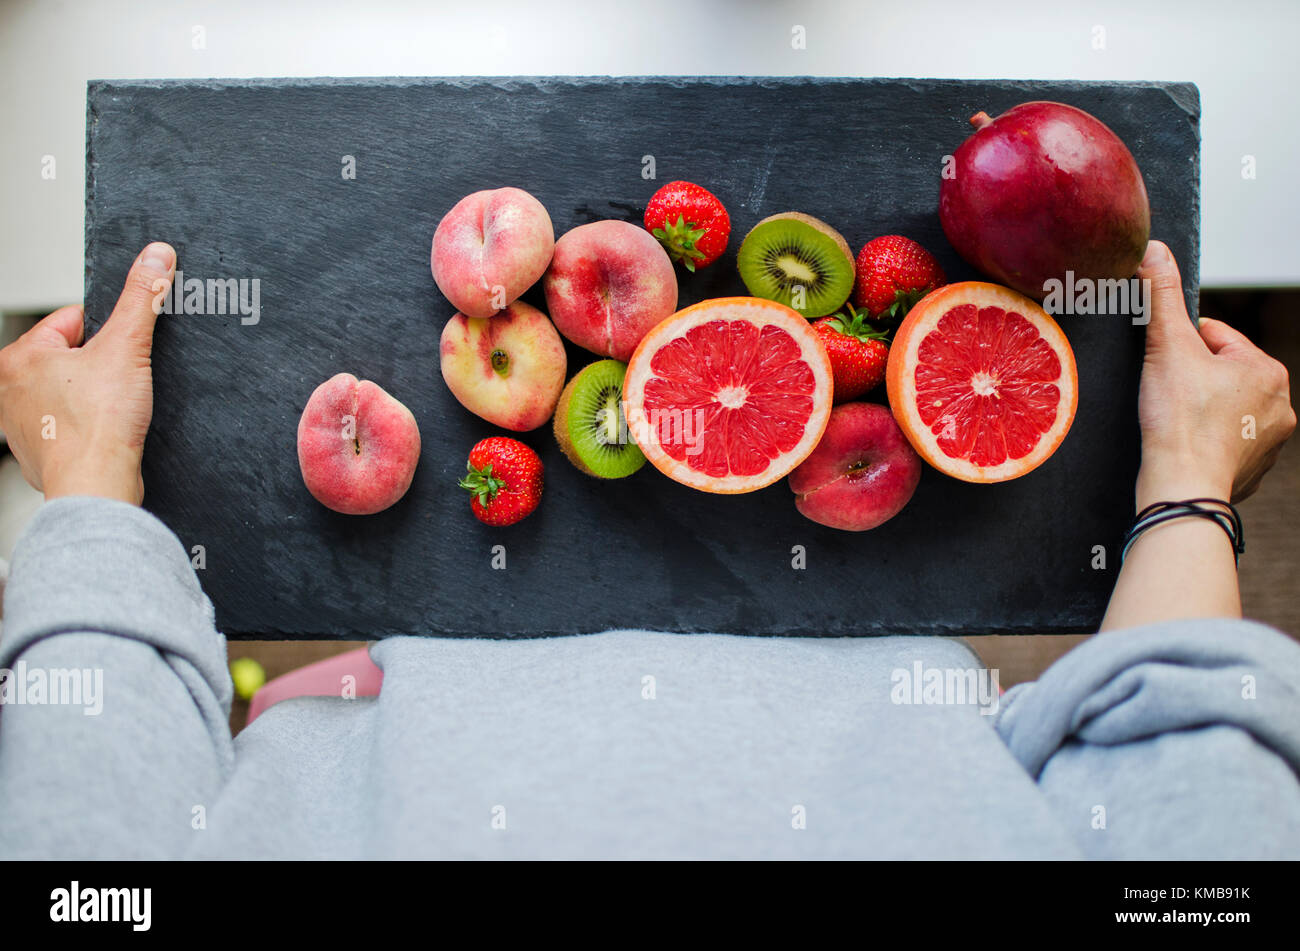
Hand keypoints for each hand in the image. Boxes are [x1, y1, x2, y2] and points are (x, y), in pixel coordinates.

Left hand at [0, 242, 174, 504]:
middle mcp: (9, 388)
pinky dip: (89, 428)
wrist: (97, 486)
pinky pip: (70, 425)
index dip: (108, 333)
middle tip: (119, 386)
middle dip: (101, 368)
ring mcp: (19, 423)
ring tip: (112, 411)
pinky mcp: (38, 452)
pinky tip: (105, 434)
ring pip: (70, 392)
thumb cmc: (97, 427)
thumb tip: (156, 257)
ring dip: (95, 398)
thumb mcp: (128, 346)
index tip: (123, 353)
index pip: (71, 320)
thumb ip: (143, 297)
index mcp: (18, 356)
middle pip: (72, 357)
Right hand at [1134, 240, 1294, 508]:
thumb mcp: (1166, 347)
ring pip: (1224, 408)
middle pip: (1221, 373)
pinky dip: (1205, 441)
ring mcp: (1271, 441)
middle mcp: (1281, 404)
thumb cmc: (1178, 421)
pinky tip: (1184, 445)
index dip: (1180, 346)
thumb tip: (1155, 249)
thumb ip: (1162, 295)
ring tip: (1174, 422)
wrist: (1181, 487)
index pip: (1216, 337)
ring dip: (1199, 410)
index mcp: (1268, 369)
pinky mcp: (1254, 470)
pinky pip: (1226, 442)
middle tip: (1165, 396)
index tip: (1164, 366)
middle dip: (1192, 380)